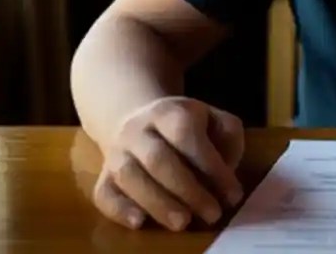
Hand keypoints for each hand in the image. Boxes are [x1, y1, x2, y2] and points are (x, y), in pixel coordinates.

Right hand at [92, 96, 245, 230]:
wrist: (138, 120)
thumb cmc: (186, 126)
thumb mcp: (214, 120)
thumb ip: (227, 138)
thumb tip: (226, 170)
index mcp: (169, 111)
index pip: (186, 134)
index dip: (210, 165)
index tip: (233, 194)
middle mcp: (137, 129)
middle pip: (157, 159)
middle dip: (187, 190)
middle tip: (212, 214)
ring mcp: (116, 152)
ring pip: (129, 176)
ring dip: (157, 203)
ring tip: (183, 223)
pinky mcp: (103, 176)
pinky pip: (104, 193)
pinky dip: (120, 209)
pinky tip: (140, 222)